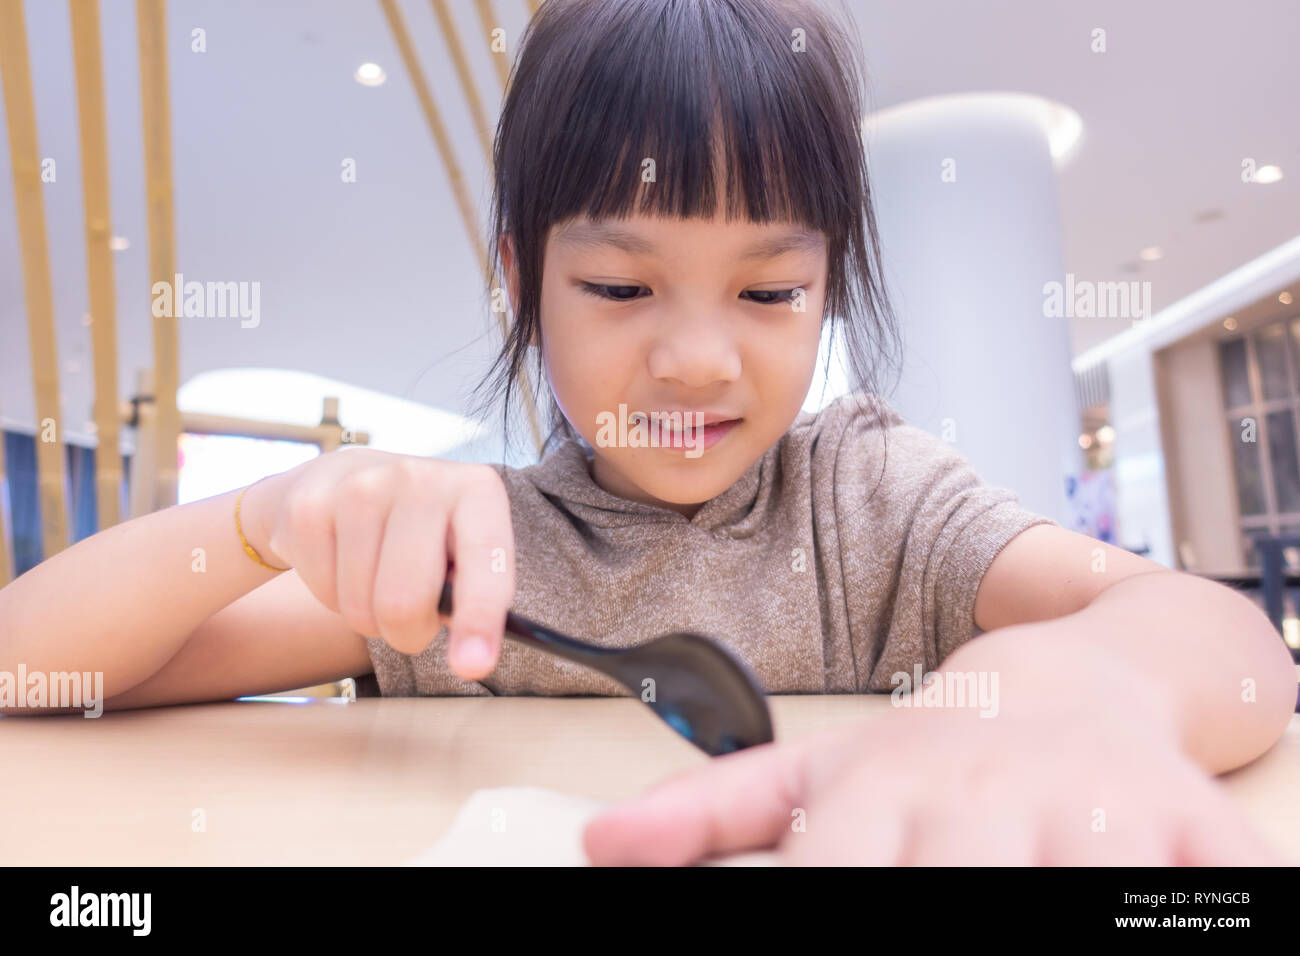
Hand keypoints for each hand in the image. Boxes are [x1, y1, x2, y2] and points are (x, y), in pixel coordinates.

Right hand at [239, 448, 514, 678]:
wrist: (344, 477)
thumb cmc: (422, 532)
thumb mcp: (461, 547)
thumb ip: (475, 593)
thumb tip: (473, 657)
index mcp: (474, 489)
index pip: (484, 557)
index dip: (480, 616)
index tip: (474, 666)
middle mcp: (418, 478)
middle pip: (405, 602)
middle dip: (410, 634)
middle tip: (415, 621)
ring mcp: (359, 488)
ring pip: (361, 610)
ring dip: (371, 619)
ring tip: (378, 580)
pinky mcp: (309, 506)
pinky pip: (324, 596)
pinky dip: (335, 601)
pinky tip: (345, 564)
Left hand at [583, 700, 1286, 864]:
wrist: (1075, 671)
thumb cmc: (934, 747)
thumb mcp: (818, 771)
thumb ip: (710, 814)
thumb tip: (599, 844)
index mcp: (882, 789)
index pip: (831, 877)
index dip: (820, 901)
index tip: (820, 925)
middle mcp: (978, 793)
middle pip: (949, 888)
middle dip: (939, 902)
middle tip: (932, 899)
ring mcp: (1086, 802)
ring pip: (1057, 881)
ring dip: (1044, 891)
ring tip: (1013, 879)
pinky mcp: (1186, 817)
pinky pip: (1185, 879)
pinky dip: (1165, 899)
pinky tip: (1133, 882)